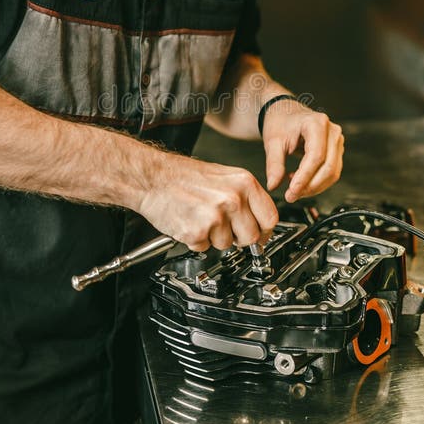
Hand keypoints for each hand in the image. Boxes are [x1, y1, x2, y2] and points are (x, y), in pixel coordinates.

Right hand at [137, 151, 278, 251]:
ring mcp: (216, 216)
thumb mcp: (223, 175)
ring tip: (200, 218)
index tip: (259, 234)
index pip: (271, 217)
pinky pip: (204, 248)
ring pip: (227, 245)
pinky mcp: (198, 232)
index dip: (264, 230)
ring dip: (214, 238)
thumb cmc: (182, 176)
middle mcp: (233, 198)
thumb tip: (259, 218)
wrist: (152, 178)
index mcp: (244, 182)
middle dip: (238, 238)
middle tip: (222, 227)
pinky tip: (189, 222)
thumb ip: (244, 196)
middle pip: (252, 237)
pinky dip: (196, 241)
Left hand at [262, 101, 343, 201]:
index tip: (292, 191)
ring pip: (332, 172)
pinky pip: (332, 172)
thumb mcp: (273, 142)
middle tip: (291, 196)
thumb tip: (273, 186)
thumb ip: (274, 164)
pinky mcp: (336, 150)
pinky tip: (300, 181)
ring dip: (314, 187)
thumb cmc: (280, 122)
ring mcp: (337, 141)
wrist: (285, 113)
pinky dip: (317, 182)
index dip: (305, 177)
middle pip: (328, 167)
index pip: (316, 156)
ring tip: (293, 190)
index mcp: (317, 123)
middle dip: (310, 186)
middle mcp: (332, 131)